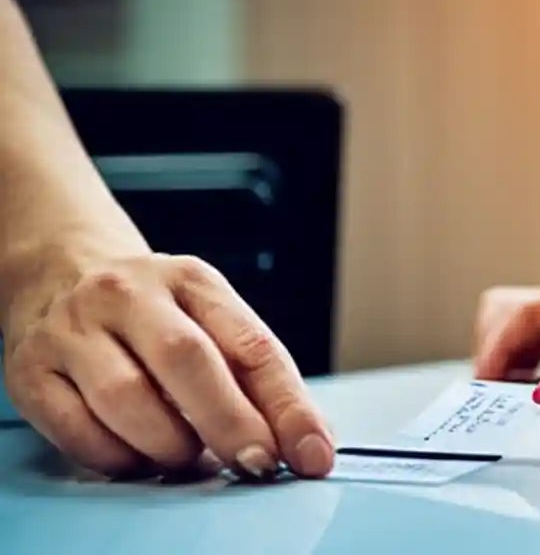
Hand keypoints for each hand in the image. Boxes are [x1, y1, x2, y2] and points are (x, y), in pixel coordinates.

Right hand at [1, 253, 333, 478]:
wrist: (60, 272)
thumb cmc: (153, 311)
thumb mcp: (210, 318)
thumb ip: (257, 376)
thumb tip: (309, 440)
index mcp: (192, 280)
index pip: (252, 344)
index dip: (288, 406)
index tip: (312, 452)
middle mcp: (129, 295)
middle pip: (188, 362)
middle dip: (231, 424)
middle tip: (256, 463)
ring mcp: (74, 330)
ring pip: (128, 400)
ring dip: (170, 445)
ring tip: (188, 457)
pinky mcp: (31, 370)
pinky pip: (77, 431)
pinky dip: (117, 457)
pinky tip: (136, 456)